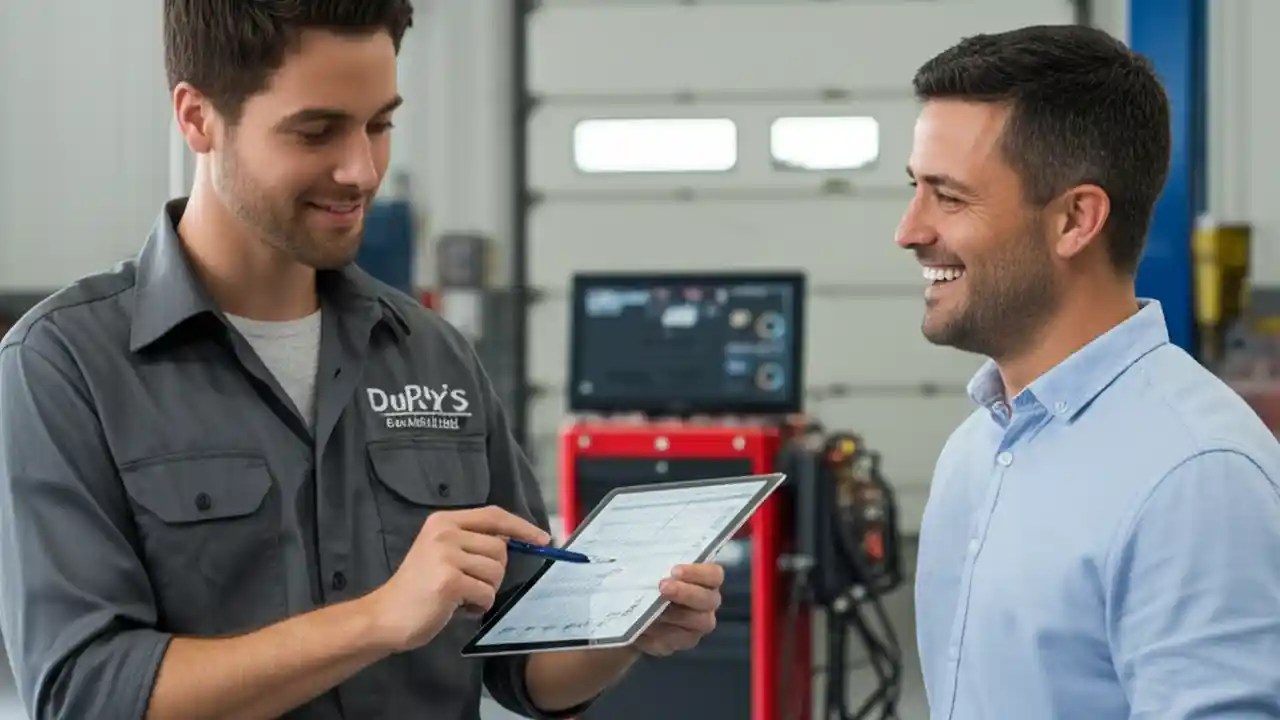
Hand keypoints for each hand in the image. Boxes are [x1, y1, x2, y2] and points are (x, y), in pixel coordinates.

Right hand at [365, 505, 550, 652]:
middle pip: (500, 549)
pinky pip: (486, 593)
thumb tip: (511, 541)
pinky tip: (458, 607)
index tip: (543, 539)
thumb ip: (471, 543)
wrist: (385, 616)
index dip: (521, 526)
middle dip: (494, 573)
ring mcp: (446, 556)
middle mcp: (445, 533)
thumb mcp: (441, 553)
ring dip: (486, 591)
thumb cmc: (418, 588)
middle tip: (470, 585)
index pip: (493, 516)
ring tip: (461, 596)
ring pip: (496, 572)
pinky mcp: (449, 581)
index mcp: (443, 521)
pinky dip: (478, 605)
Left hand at [633, 563, 723, 656]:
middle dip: (686, 593)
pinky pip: (674, 642)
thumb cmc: (648, 578)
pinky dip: (658, 635)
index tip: (674, 570)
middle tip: (662, 587)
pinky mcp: (679, 643)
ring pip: (699, 623)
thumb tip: (645, 558)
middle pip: (709, 600)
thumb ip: (655, 563)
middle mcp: (706, 603)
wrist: (631, 605)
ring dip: (676, 615)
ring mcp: (696, 626)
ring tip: (653, 609)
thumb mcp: (649, 566)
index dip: (698, 573)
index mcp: (705, 579)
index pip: (713, 574)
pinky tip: (643, 628)